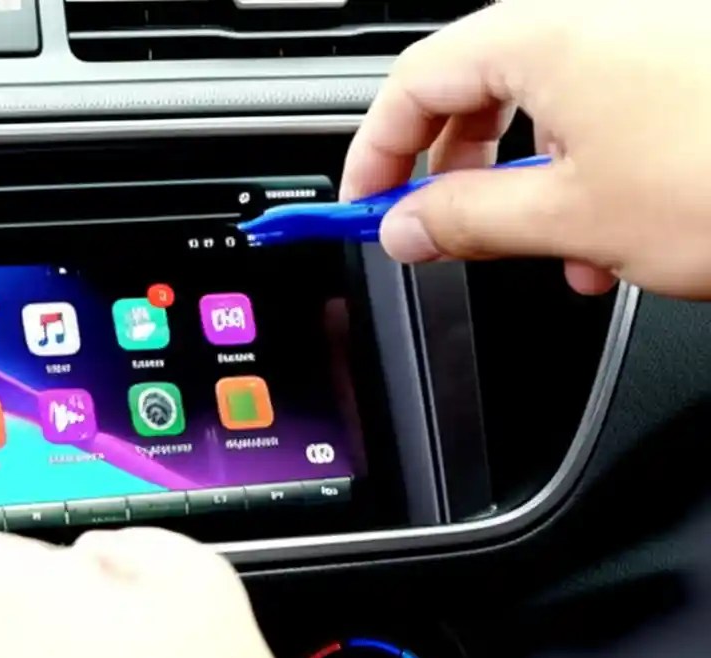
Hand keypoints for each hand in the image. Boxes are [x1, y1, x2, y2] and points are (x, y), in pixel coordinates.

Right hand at [343, 0, 710, 298]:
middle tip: (437, 228)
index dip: (373, 154)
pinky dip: (590, 169)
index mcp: (542, 36)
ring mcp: (644, 33)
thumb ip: (465, 221)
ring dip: (529, 185)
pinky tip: (615, 234)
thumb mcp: (572, 217)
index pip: (409, 84)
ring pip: (546, 107)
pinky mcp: (683, 62)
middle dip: (453, 172)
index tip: (363, 205)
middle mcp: (589, 17)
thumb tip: (406, 227)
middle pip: (474, 90)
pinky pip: (608, 107)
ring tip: (551, 250)